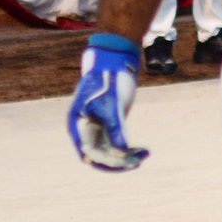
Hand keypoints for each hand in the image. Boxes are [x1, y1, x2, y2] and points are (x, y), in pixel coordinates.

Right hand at [68, 33, 149, 170]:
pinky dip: (127, 150)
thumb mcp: (111, 103)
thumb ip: (114, 128)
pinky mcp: (109, 124)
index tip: (126, 159)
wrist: (114, 60)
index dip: (107, 159)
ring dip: (124, 158)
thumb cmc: (109, 78)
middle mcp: (85, 129)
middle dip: (118, 161)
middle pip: (98, 156)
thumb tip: (121, 152)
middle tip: (138, 161)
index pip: (90, 150)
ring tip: (143, 156)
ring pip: (108, 153)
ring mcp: (97, 127)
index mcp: (78, 123)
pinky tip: (141, 151)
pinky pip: (115, 144)